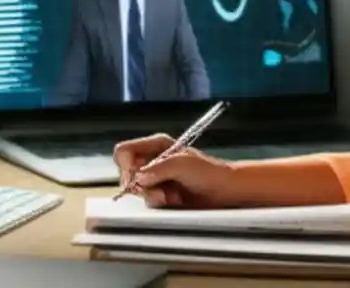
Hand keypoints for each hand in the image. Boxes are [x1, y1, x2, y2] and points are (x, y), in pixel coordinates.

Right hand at [113, 133, 237, 208]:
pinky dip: (158, 204)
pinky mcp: (160, 195)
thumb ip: (158, 169)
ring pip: (136, 190)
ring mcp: (155, 179)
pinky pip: (146, 202)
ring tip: (171, 197)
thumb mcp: (183, 164)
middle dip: (141, 186)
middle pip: (126, 174)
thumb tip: (138, 178)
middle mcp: (151, 161)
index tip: (137, 177)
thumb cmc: (208, 172)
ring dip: (152, 196)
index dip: (126, 165)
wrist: (225, 191)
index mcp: (155, 146)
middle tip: (159, 192)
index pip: (124, 151)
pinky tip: (174, 201)